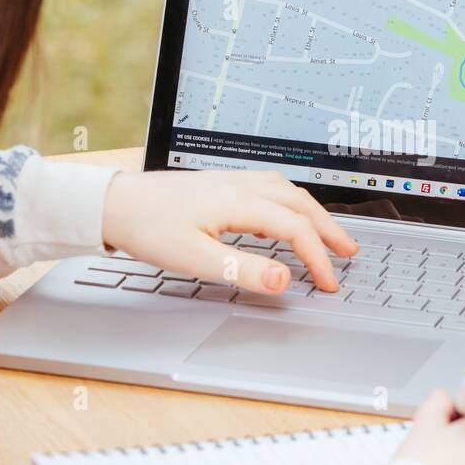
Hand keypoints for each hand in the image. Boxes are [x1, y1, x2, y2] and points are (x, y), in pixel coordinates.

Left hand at [101, 170, 357, 292]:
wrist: (114, 203)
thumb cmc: (147, 227)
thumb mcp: (195, 258)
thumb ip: (242, 269)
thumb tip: (284, 278)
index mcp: (239, 202)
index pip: (295, 229)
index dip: (318, 258)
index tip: (329, 283)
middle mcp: (241, 186)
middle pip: (300, 204)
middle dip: (329, 229)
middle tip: (350, 254)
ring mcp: (231, 181)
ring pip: (288, 192)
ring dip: (313, 213)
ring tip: (328, 234)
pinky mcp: (221, 184)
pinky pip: (271, 188)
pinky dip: (291, 203)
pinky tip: (286, 215)